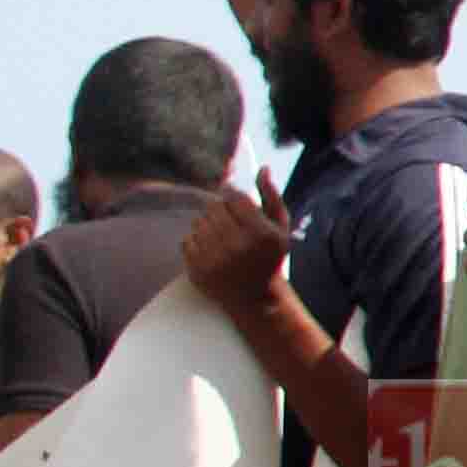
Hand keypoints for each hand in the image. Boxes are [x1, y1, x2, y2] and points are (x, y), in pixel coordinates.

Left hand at [180, 173, 292, 327]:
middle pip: (213, 207)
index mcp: (260, 233)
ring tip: (221, 238)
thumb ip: (272, 196)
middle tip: (229, 224)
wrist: (253, 298)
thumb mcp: (280, 228)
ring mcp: (214, 259)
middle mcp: (236, 245)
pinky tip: (211, 251)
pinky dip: (196, 241)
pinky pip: (187, 239)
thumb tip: (262, 168)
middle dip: (220, 211)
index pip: (233, 197)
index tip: (236, 206)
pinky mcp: (197, 269)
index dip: (233, 198)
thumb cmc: (268, 258)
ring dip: (207, 225)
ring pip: (198, 222)